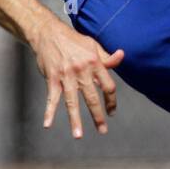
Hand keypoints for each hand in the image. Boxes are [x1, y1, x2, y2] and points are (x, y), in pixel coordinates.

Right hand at [29, 15, 124, 137]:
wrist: (48, 33)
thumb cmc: (73, 40)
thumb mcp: (93, 45)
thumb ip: (106, 57)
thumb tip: (121, 56)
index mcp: (95, 63)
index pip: (108, 86)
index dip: (111, 100)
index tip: (111, 112)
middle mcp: (82, 71)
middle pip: (92, 97)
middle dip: (97, 115)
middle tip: (102, 130)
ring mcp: (66, 76)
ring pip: (72, 102)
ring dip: (75, 120)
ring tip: (78, 135)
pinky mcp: (52, 78)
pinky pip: (51, 98)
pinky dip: (48, 112)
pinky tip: (47, 124)